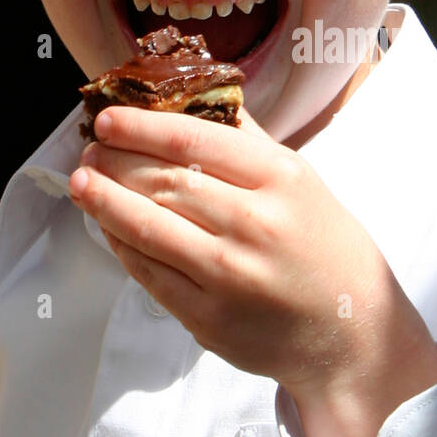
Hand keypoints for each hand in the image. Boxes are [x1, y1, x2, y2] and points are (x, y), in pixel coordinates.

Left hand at [67, 105, 432, 402]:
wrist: (354, 333)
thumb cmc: (328, 250)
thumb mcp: (303, 183)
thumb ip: (249, 144)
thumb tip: (194, 103)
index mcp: (281, 178)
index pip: (193, 141)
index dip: (141, 127)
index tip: (109, 118)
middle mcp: (254, 223)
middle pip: (164, 181)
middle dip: (115, 161)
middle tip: (89, 149)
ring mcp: (229, 275)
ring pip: (148, 227)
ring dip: (105, 202)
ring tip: (82, 183)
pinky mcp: (209, 318)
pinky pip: (150, 274)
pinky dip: (123, 246)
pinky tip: (108, 227)